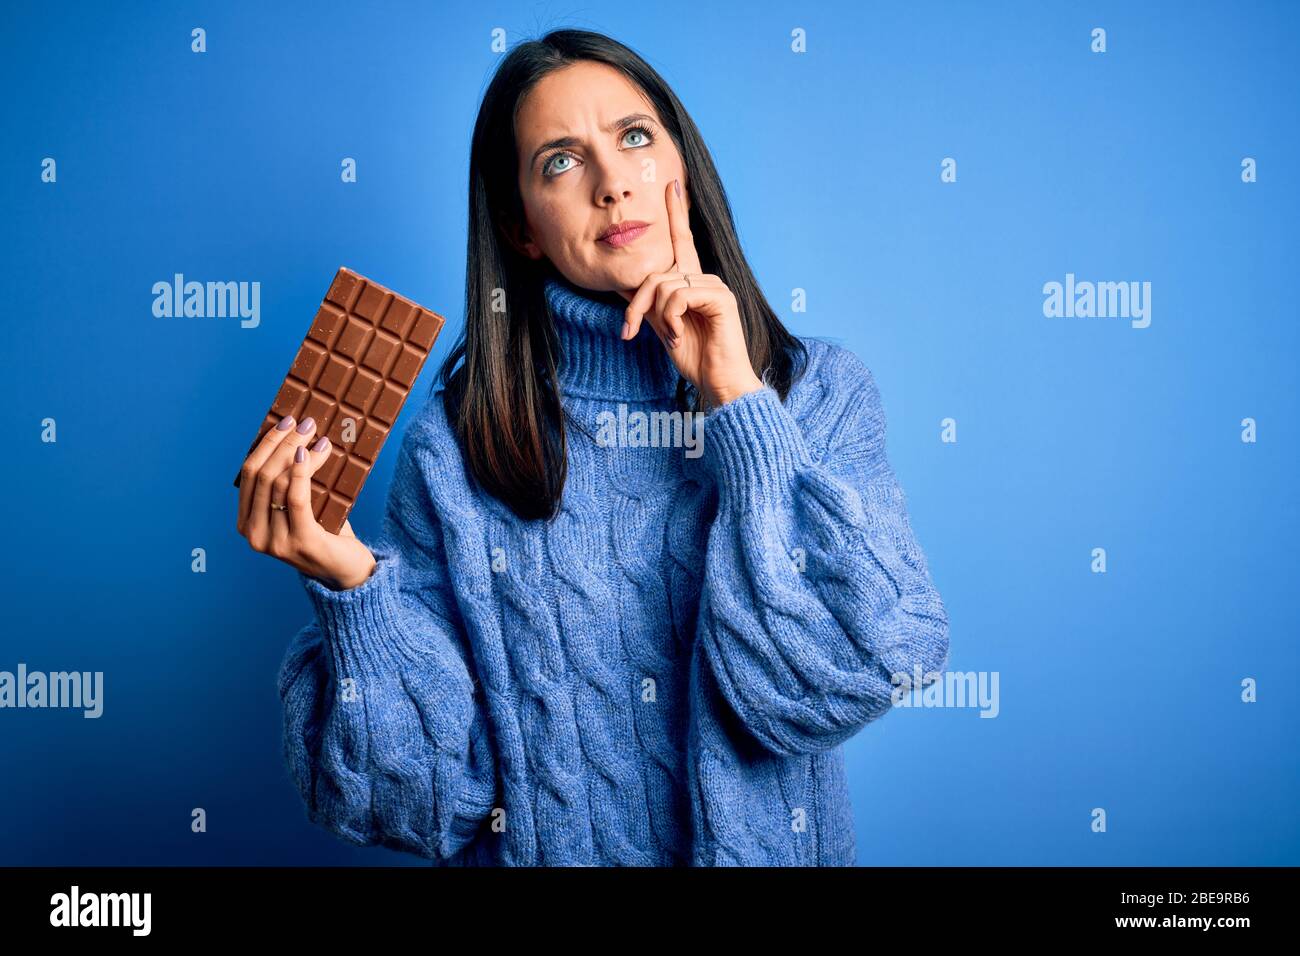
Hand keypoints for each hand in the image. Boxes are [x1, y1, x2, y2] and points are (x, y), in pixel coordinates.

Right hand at [236, 415, 377, 589]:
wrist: (348, 573)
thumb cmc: (326, 534)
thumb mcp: (301, 507)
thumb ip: (291, 483)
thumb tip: (298, 437)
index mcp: (248, 524)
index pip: (249, 474)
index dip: (265, 444)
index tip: (285, 421)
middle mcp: (254, 535)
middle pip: (261, 475)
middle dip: (282, 442)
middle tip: (305, 422)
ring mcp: (274, 542)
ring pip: (278, 483)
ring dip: (298, 452)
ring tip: (318, 436)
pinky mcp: (299, 542)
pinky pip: (296, 498)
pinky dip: (302, 472)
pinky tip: (311, 453)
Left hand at [621, 178, 764, 409]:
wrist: (718, 382)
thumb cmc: (694, 358)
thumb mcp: (662, 327)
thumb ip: (647, 303)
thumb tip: (622, 284)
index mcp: (692, 283)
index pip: (681, 242)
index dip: (675, 214)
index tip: (670, 186)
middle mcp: (705, 278)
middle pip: (656, 273)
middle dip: (636, 303)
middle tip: (630, 331)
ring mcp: (715, 286)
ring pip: (665, 284)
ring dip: (655, 315)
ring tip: (668, 337)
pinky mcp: (721, 298)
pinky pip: (679, 295)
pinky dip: (670, 318)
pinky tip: (678, 336)